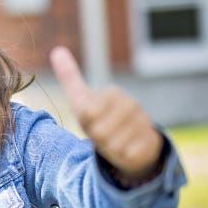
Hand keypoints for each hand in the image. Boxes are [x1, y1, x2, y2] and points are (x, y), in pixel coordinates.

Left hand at [49, 46, 162, 180]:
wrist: (131, 143)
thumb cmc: (102, 121)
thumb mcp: (82, 101)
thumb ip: (70, 77)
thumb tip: (56, 50)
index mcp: (113, 93)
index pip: (86, 114)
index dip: (86, 123)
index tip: (94, 120)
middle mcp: (131, 104)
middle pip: (98, 131)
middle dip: (98, 138)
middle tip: (105, 134)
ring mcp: (143, 122)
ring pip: (112, 145)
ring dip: (110, 148)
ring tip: (116, 141)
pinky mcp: (151, 141)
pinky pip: (126, 155)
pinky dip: (123, 157)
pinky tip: (129, 149)